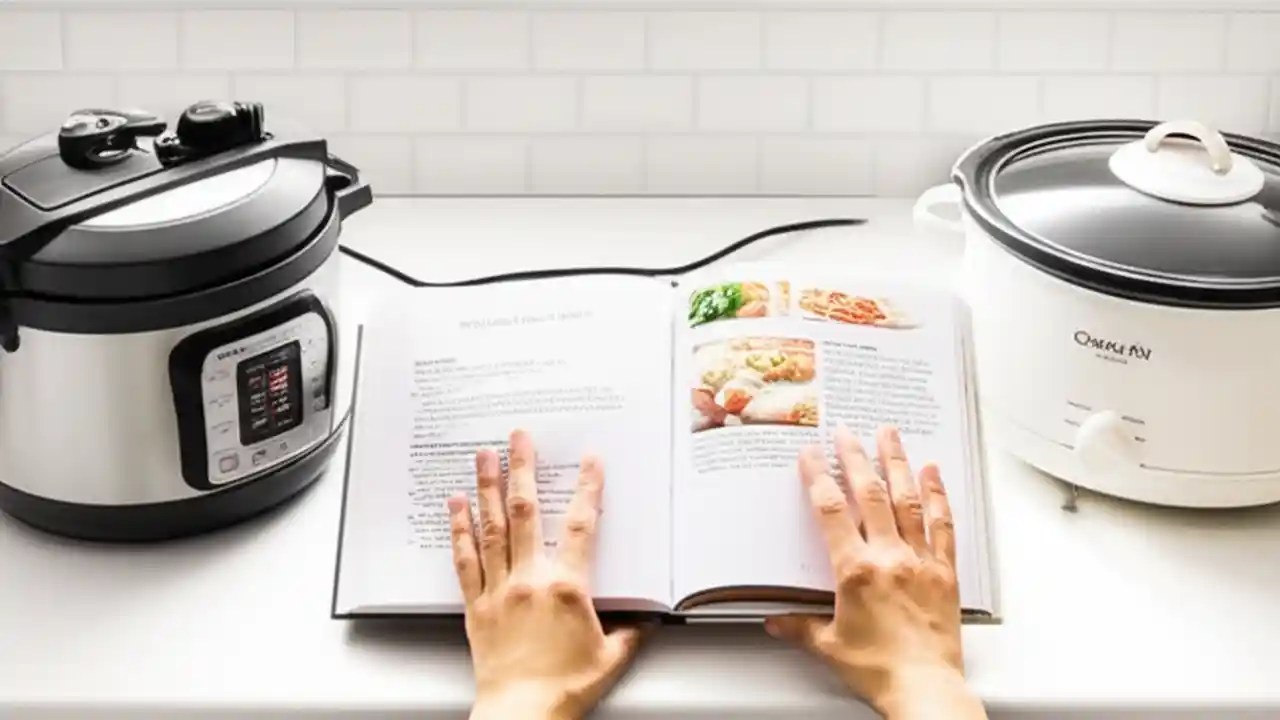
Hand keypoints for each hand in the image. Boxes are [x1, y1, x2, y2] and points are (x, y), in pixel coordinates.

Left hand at [449, 429, 648, 719]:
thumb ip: (628, 632)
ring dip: (487, 487)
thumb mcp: (609, 657)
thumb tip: (643, 620)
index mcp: (566, 587)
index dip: (588, 488)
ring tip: (483, 456)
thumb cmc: (564, 689)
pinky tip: (455, 505)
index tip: (590, 460)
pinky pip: (466, 560)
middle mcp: (529, 579)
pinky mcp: (476, 606)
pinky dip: (459, 530)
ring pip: (491, 528)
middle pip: (525, 512)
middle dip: (522, 469)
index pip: (581, 525)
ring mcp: (499, 590)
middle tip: (519, 438)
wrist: (521, 713)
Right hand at [765, 425, 986, 719]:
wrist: (925, 688)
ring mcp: (920, 560)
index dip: (818, 477)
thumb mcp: (829, 646)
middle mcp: (889, 557)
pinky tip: (934, 473)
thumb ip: (799, 626)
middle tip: (846, 431)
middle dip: (854, 457)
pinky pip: (942, 525)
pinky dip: (938, 496)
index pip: (831, 511)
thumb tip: (775, 621)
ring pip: (907, 500)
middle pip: (869, 494)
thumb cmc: (879, 670)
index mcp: (855, 570)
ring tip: (889, 435)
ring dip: (896, 463)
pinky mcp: (944, 572)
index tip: (810, 455)